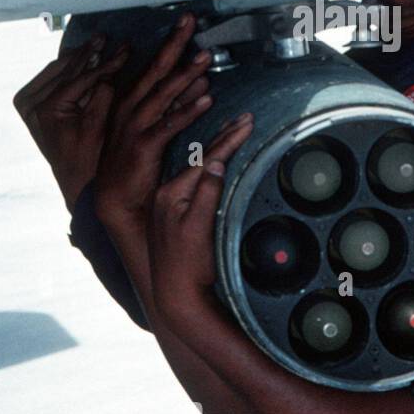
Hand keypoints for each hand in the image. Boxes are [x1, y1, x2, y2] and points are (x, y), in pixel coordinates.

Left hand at [14, 35, 130, 211]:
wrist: (77, 185)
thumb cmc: (90, 160)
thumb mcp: (99, 126)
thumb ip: (102, 94)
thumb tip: (109, 68)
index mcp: (44, 109)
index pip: (79, 77)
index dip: (105, 63)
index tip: (126, 50)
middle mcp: (30, 104)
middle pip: (64, 70)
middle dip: (89, 55)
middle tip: (107, 38)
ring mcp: (28, 105)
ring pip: (57, 71)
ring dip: (79, 58)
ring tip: (99, 43)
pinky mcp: (31, 107)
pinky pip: (53, 79)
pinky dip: (70, 69)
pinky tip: (85, 57)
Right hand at [93, 13, 213, 231]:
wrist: (114, 200)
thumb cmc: (134, 164)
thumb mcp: (155, 127)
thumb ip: (175, 104)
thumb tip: (200, 81)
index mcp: (130, 102)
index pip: (153, 66)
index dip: (169, 43)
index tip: (186, 21)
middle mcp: (129, 108)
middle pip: (155, 70)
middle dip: (173, 44)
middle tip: (190, 20)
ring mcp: (133, 126)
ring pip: (162, 93)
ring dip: (185, 73)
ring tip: (205, 56)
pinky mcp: (142, 147)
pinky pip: (168, 124)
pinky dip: (187, 110)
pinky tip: (206, 99)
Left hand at [146, 112, 254, 314]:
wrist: (176, 297)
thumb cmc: (190, 267)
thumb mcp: (200, 230)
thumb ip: (206, 194)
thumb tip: (216, 163)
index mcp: (170, 194)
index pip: (205, 159)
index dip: (228, 140)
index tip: (247, 122)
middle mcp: (166, 195)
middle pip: (198, 158)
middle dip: (223, 137)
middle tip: (244, 117)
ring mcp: (169, 204)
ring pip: (194, 166)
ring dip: (214, 146)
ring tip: (230, 127)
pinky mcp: (175, 214)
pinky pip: (193, 178)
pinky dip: (207, 164)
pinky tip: (214, 157)